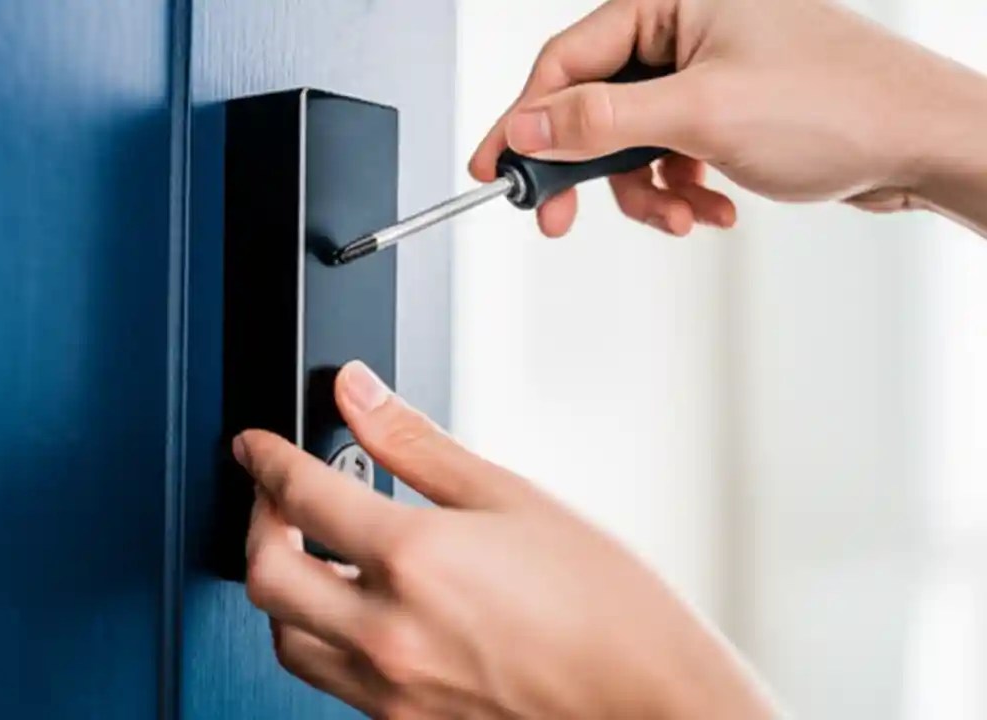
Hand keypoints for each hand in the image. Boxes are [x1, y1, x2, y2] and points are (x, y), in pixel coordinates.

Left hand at [233, 361, 776, 718]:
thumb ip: (414, 443)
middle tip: (274, 495)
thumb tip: (356, 390)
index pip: (297, 493)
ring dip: (279, 588)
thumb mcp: (509, 496)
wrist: (650, 703)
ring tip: (309, 552)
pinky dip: (320, 637)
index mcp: (414, 558)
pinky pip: (329, 680)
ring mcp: (390, 688)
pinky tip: (355, 610)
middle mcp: (387, 631)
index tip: (255, 447)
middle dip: (255, 522)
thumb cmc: (605, 605)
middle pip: (263, 573)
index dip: (263, 459)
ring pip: (284, 639)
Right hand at [470, 0, 986, 236]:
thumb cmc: (839, 106)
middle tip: (559, 215)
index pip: (567, 60)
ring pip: (632, 141)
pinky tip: (714, 207)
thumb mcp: (700, 114)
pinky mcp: (725, 109)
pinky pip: (670, 155)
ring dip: (648, 192)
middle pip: (594, 104)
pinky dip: (683, 191)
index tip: (496, 169)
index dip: (524, 119)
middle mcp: (686, 29)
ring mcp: (706, 71)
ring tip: (684, 216)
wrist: (922, 142)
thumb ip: (600, 121)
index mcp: (673, 2)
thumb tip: (527, 126)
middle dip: (588, 170)